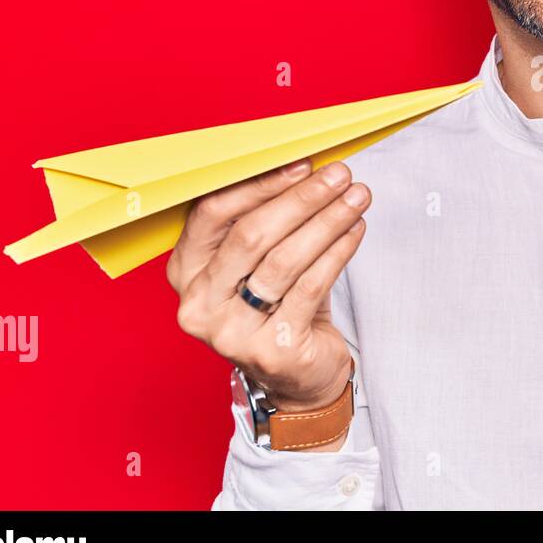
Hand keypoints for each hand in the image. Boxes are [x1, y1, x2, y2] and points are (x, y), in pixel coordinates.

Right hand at [167, 158, 370, 411]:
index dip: (260, 184)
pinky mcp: (273, 350)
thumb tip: (308, 168)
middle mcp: (199, 304)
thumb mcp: (259, 264)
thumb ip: (268, 220)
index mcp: (186, 271)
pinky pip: (310, 287)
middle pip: (251, 234)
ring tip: (357, 197)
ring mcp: (232, 332)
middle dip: (302, 198)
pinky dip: (338, 252)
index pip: (213, 214)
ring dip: (327, 221)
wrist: (298, 378)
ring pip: (284, 260)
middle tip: (339, 175)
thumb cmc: (279, 307)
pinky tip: (355, 230)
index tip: (302, 163)